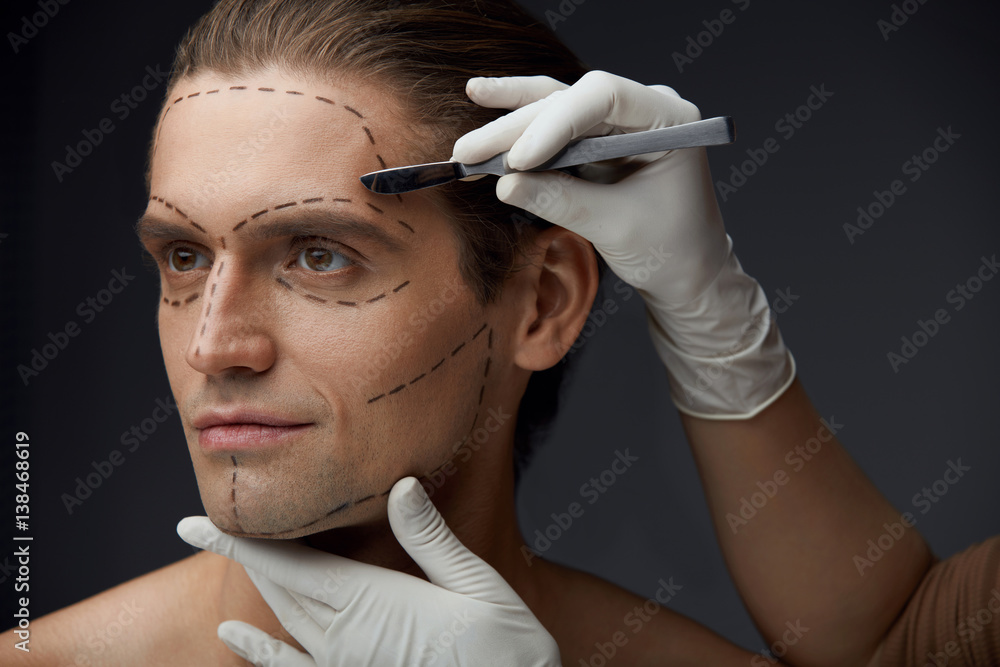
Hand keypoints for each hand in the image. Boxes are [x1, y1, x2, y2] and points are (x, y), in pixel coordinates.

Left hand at [177, 477, 560, 666]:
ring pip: (281, 618)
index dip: (241, 541)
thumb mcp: (478, 586)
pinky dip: (260, 652)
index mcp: (371, 601)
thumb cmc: (504, 651)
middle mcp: (345, 634)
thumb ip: (432, 539)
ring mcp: (344, 663)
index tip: (197, 523)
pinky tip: (233, 637)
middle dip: (237, 553)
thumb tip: (402, 486)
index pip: (290, 563)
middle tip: (196, 527)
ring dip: (251, 584)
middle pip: (276, 585)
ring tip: (225, 555)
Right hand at [453, 71, 793, 417]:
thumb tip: (507, 185)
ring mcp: (621, 120)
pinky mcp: (600, 137)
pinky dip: (521, 121)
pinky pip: (556, 122)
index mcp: (669, 119)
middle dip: (519, 129)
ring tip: (467, 146)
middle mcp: (644, 108)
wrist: (689, 272)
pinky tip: (483, 95)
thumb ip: (563, 200)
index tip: (519, 159)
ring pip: (557, 109)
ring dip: (510, 126)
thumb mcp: (616, 227)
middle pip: (572, 103)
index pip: (605, 97)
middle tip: (471, 152)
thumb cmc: (670, 250)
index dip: (555, 123)